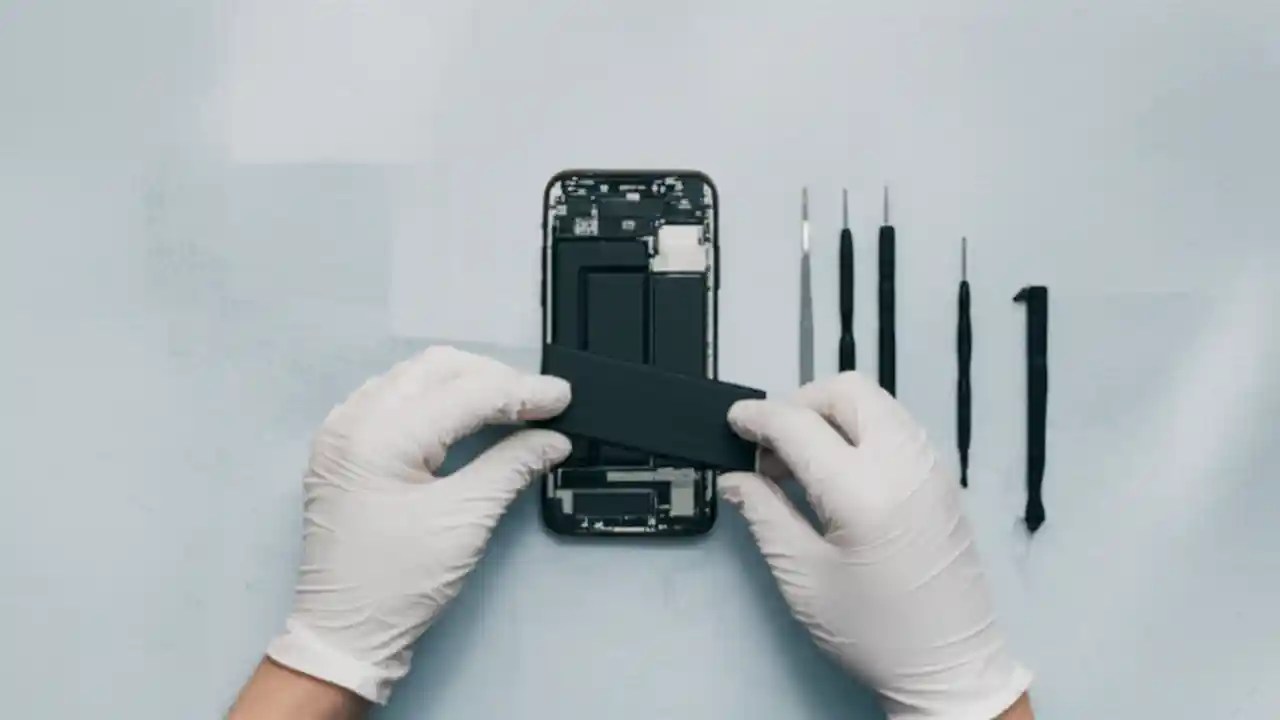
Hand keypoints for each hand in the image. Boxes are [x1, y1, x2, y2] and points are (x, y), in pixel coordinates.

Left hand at [264, 346, 572, 703]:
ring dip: (463, 383)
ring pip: (414, 376)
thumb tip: (552, 438)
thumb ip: (512, 466)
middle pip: (437, 368)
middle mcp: (353, 421)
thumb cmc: (399, 584)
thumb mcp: (466, 521)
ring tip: (508, 408)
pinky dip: (432, 397)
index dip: (521, 392)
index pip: (465, 393)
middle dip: (493, 379)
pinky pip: (392, 396)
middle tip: (538, 404)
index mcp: (380, 438)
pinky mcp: (341, 446)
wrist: (344, 632)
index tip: (563, 398)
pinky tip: (460, 416)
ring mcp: (341, 430)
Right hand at [721, 372, 1031, 719]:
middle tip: (773, 447)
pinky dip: (861, 430)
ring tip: (803, 464)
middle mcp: (903, 464)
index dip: (758, 418)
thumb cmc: (878, 633)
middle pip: (845, 392)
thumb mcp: (803, 578)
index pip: (798, 425)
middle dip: (800, 405)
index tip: (735, 423)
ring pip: (875, 402)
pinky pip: (896, 426)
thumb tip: (737, 479)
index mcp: (863, 492)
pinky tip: (839, 473)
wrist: (951, 666)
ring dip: (832, 415)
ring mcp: (929, 467)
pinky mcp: (942, 478)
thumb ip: (765, 515)